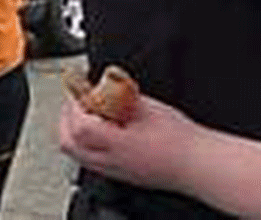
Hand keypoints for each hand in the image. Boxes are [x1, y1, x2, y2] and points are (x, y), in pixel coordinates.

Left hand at [57, 92, 197, 192]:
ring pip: (77, 155)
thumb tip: (109, 85)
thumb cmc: (180, 141)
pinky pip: (91, 161)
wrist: (195, 164)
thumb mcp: (151, 108)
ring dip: (75, 132)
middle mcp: (111, 161)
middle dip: (66, 120)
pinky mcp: (120, 175)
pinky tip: (103, 132)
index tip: (78, 92)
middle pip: (69, 145)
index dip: (74, 107)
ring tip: (87, 114)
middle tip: (76, 102)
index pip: (80, 127)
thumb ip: (124, 97)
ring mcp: (114, 171)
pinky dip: (87, 144)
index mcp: (118, 144)